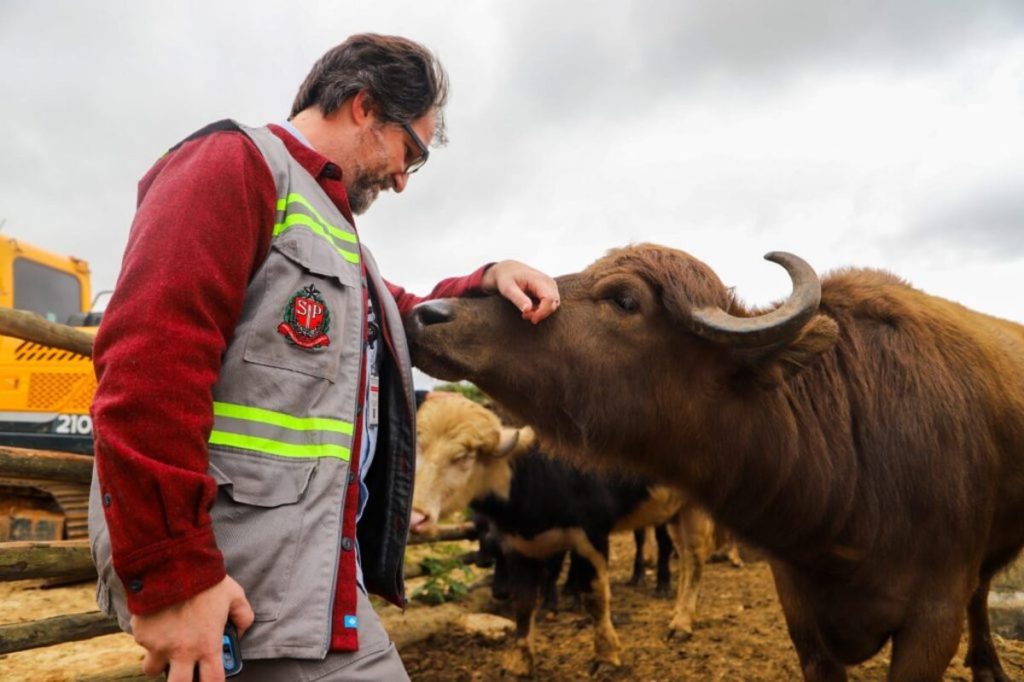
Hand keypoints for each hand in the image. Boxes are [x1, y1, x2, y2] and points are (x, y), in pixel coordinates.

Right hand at [132, 575, 253, 681]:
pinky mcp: (141, 635)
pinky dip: (150, 637)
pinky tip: (158, 619)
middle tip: (185, 673)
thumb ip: (243, 616)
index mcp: (207, 645)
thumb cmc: (206, 580)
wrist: (172, 564)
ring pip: (153, 669)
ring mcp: (158, 645)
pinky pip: (144, 643)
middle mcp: (182, 651)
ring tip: (168, 645)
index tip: (212, 681)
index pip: (212, 681)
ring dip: (160, 662)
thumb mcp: (235, 595)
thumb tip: (241, 631)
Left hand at [482, 260, 559, 323]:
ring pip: (553, 305)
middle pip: (553, 303)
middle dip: (541, 314)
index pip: (549, 299)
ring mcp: (550, 285)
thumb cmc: (506, 278)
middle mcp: (548, 282)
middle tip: (524, 316)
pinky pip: (550, 303)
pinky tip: (529, 309)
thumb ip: (518, 298)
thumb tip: (528, 309)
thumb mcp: (507, 288)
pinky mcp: (549, 289)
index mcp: (539, 280)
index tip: (531, 319)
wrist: (507, 269)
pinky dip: (541, 309)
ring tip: (526, 312)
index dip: (542, 312)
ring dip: (541, 312)